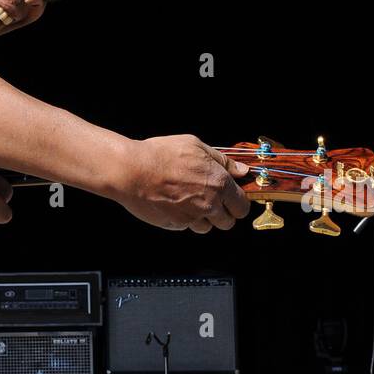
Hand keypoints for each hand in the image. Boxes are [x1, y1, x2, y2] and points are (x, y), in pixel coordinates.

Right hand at [118, 135, 250, 231]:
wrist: (131, 172)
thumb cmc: (161, 155)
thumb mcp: (196, 146)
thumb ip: (223, 161)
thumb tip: (242, 170)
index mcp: (219, 183)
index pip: (242, 205)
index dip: (238, 202)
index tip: (232, 199)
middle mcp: (209, 204)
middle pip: (228, 222)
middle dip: (223, 214)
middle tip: (212, 202)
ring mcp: (191, 217)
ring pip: (206, 227)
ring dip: (202, 218)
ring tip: (189, 201)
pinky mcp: (174, 225)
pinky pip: (185, 226)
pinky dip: (183, 218)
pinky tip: (173, 203)